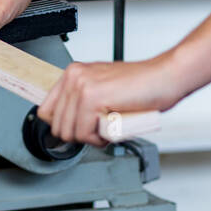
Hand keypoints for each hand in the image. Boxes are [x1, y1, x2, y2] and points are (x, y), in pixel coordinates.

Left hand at [36, 54, 182, 146]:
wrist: (164, 78)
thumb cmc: (141, 86)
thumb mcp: (103, 90)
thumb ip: (83, 102)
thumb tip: (67, 126)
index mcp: (73, 73)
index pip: (47, 111)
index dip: (65, 127)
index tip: (81, 130)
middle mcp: (73, 76)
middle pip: (57, 126)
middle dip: (80, 135)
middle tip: (102, 128)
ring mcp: (81, 85)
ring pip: (70, 132)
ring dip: (92, 137)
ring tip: (110, 125)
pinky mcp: (92, 97)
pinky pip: (85, 133)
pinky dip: (101, 138)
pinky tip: (114, 125)